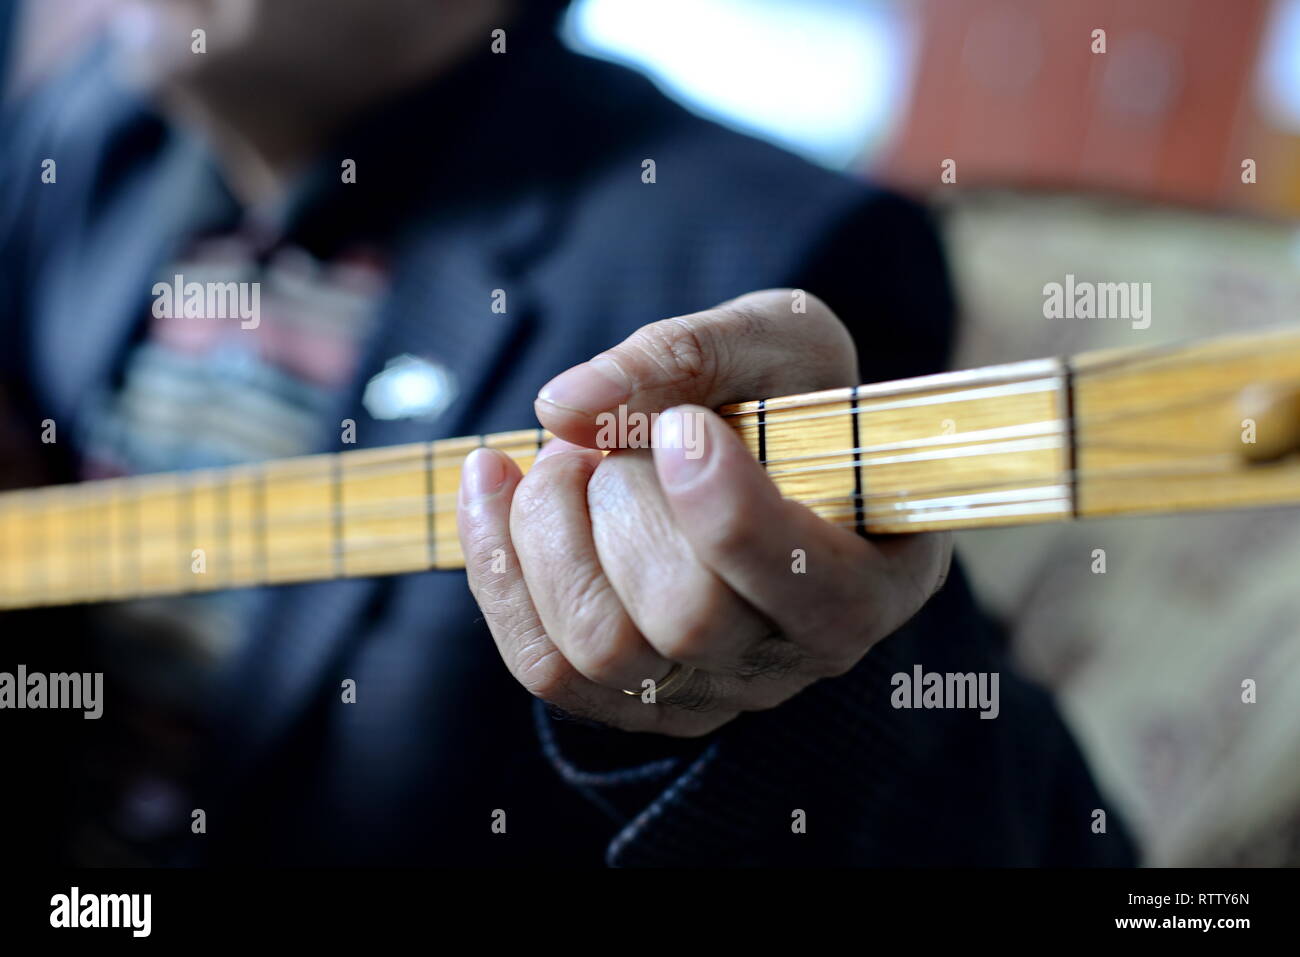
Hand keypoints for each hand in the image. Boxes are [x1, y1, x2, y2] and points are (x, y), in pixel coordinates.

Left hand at [456, 290, 951, 735]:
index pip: (805, 589)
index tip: (681, 427)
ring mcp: (708, 690)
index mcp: (871, 577)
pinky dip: (498, 562)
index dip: (728, 513)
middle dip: (625, 502)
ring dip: (554, 529)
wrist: (757, 450)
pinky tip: (494, 479)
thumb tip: (564, 405)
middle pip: (688, 620)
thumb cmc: (789, 396)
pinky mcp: (627, 697)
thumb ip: (691, 353)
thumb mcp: (777, 341)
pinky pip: (542, 662)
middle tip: (614, 432)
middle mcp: (793, 657)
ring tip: (568, 455)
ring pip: (601, 649)